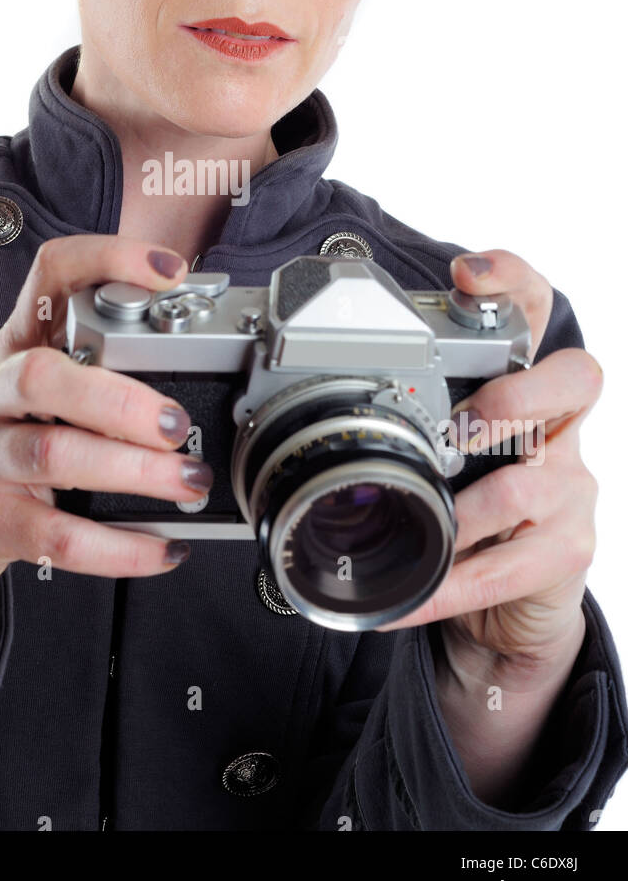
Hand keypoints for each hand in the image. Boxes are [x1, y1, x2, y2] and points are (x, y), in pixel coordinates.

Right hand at [0, 236, 212, 604]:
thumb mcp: (30, 380)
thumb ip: (95, 360)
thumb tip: (199, 351)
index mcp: (17, 342)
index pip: (51, 274)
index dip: (108, 260)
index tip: (170, 271)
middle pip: (43, 377)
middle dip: (118, 398)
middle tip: (175, 421)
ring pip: (53, 457)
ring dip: (132, 471)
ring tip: (189, 480)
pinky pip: (58, 539)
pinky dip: (119, 548)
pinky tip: (164, 547)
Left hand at [376, 249, 601, 681]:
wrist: (509, 607)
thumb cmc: (469, 511)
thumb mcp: (442, 454)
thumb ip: (405, 422)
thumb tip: (303, 400)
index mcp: (521, 387)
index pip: (536, 313)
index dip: (511, 283)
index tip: (467, 274)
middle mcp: (558, 429)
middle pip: (576, 380)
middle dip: (516, 395)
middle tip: (463, 425)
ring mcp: (570, 491)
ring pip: (533, 483)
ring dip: (467, 510)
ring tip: (426, 525)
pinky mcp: (566, 552)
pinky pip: (504, 567)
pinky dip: (449, 583)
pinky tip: (414, 591)